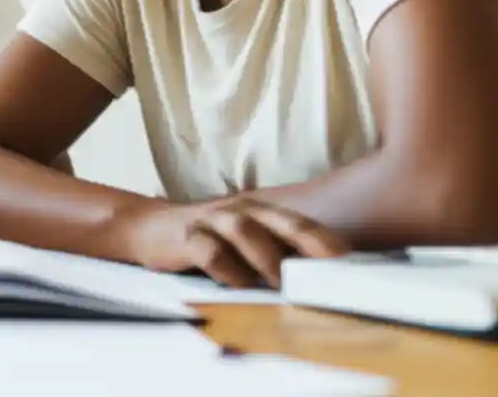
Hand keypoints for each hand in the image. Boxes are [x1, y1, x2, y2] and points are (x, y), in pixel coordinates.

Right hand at [135, 199, 349, 288]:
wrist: (147, 228)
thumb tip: (314, 278)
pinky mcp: (186, 238)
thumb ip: (272, 250)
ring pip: (244, 228)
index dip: (325, 239)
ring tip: (281, 282)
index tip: (350, 261)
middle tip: (331, 264)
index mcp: (257, 212)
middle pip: (279, 219)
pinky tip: (238, 286)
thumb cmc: (205, 240)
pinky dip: (227, 270)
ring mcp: (211, 221)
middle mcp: (238, 210)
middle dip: (307, 240)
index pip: (299, 223)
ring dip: (266, 256)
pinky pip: (209, 251)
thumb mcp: (240, 240)